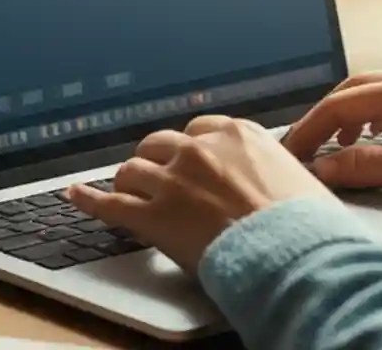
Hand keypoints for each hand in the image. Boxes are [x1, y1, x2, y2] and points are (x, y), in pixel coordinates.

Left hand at [67, 115, 334, 274]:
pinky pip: (109, 203)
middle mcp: (201, 150)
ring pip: (134, 170)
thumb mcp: (300, 179)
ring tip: (125, 191)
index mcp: (238, 135)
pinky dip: (88, 199)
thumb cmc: (306, 225)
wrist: (292, 253)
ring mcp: (172, 181)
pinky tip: (75, 196)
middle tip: (157, 177)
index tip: (188, 157)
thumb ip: (276, 170)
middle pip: (162, 144)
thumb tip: (281, 179)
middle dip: (157, 160)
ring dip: (129, 181)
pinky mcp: (152, 216)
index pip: (201, 128)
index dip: (191, 146)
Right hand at [282, 71, 381, 204]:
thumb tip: (324, 166)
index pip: (339, 104)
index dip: (308, 128)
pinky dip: (375, 114)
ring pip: (376, 91)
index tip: (290, 152)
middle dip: (323, 116)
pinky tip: (380, 134)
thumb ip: (372, 166)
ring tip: (336, 144)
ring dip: (348, 114)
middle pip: (353, 89)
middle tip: (303, 145)